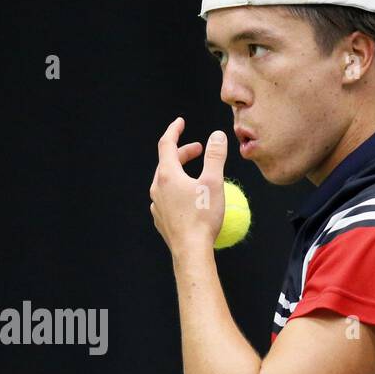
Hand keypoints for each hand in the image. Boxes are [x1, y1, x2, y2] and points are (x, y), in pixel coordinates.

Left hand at [150, 117, 228, 254]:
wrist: (190, 251)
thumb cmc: (202, 217)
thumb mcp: (213, 182)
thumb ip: (215, 156)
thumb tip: (217, 135)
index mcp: (167, 176)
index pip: (166, 144)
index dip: (174, 130)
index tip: (180, 122)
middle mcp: (157, 189)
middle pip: (167, 162)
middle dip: (183, 152)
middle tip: (199, 150)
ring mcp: (157, 205)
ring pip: (166, 181)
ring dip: (180, 171)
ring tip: (196, 173)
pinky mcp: (161, 219)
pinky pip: (167, 198)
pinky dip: (178, 190)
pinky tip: (189, 197)